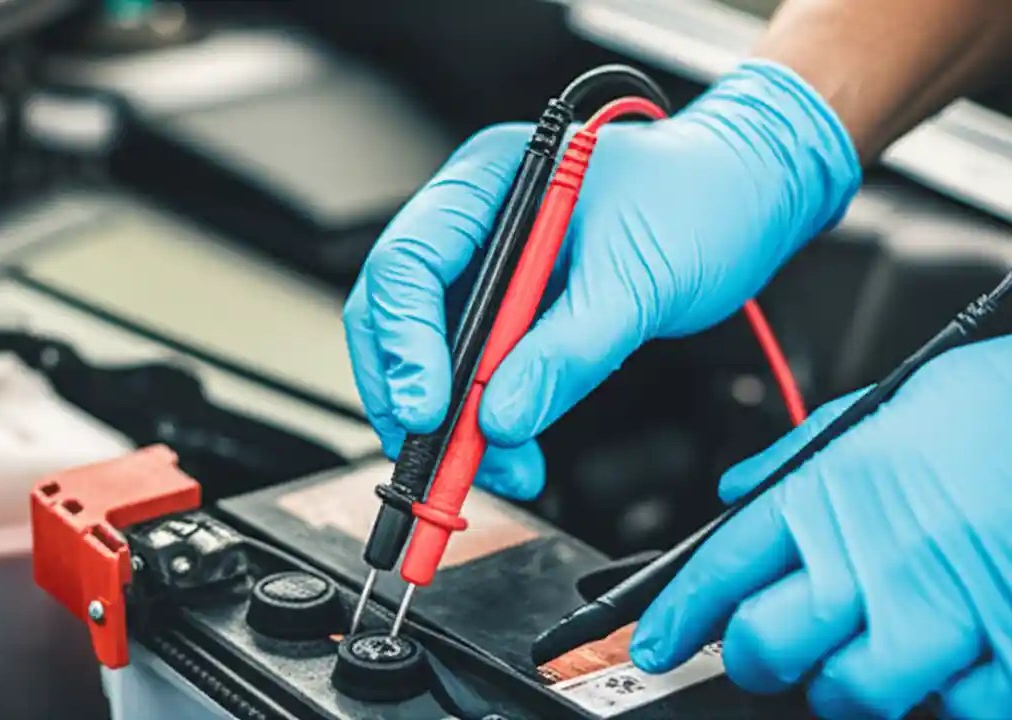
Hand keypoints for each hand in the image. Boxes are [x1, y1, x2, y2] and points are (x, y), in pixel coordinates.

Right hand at [343, 61, 859, 498]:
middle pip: (396, 312)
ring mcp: (489, 266)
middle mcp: (473, 221)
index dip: (404, 343)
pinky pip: (475, 368)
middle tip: (434, 461)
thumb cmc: (702, 200)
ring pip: (430, 351)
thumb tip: (501, 416)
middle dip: (408, 392)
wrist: (749, 196)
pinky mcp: (512, 308)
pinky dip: (485, 416)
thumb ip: (568, 350)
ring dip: (449, 420)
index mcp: (488, 182)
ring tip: (491, 469)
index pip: (409, 262)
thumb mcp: (639, 278)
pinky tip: (510, 450)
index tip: (428, 412)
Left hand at [630, 337, 1011, 718]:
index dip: (675, 616)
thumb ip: (796, 458)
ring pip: (850, 694)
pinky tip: (952, 657)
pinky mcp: (1009, 651)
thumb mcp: (879, 407)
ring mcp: (943, 611)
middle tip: (765, 646)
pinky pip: (955, 711)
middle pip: (766, 648)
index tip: (656, 641)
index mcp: (830, 494)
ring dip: (847, 682)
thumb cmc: (990, 408)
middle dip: (753, 655)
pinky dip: (947, 698)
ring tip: (868, 648)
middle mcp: (875, 556)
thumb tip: (734, 490)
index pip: (719, 571)